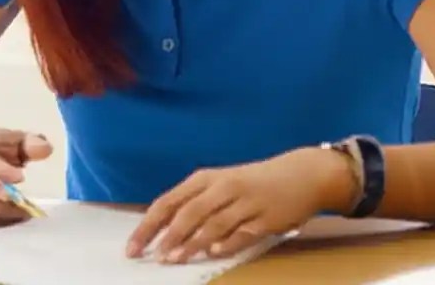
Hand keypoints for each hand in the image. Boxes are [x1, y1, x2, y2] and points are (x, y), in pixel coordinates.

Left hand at [127, 146, 357, 263]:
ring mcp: (245, 202)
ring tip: (173, 258)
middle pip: (187, 213)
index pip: (167, 202)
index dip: (148, 225)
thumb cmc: (251, 183)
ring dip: (191, 242)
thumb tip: (161, 231)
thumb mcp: (218, 185)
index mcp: (204, 179)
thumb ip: (193, 205)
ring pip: (212, 224)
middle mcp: (222, 188)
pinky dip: (227, 243)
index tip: (132, 246)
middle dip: (165, 236)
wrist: (302, 175)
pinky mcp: (267, 218)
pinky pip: (243, 233)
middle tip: (150, 256)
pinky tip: (212, 253)